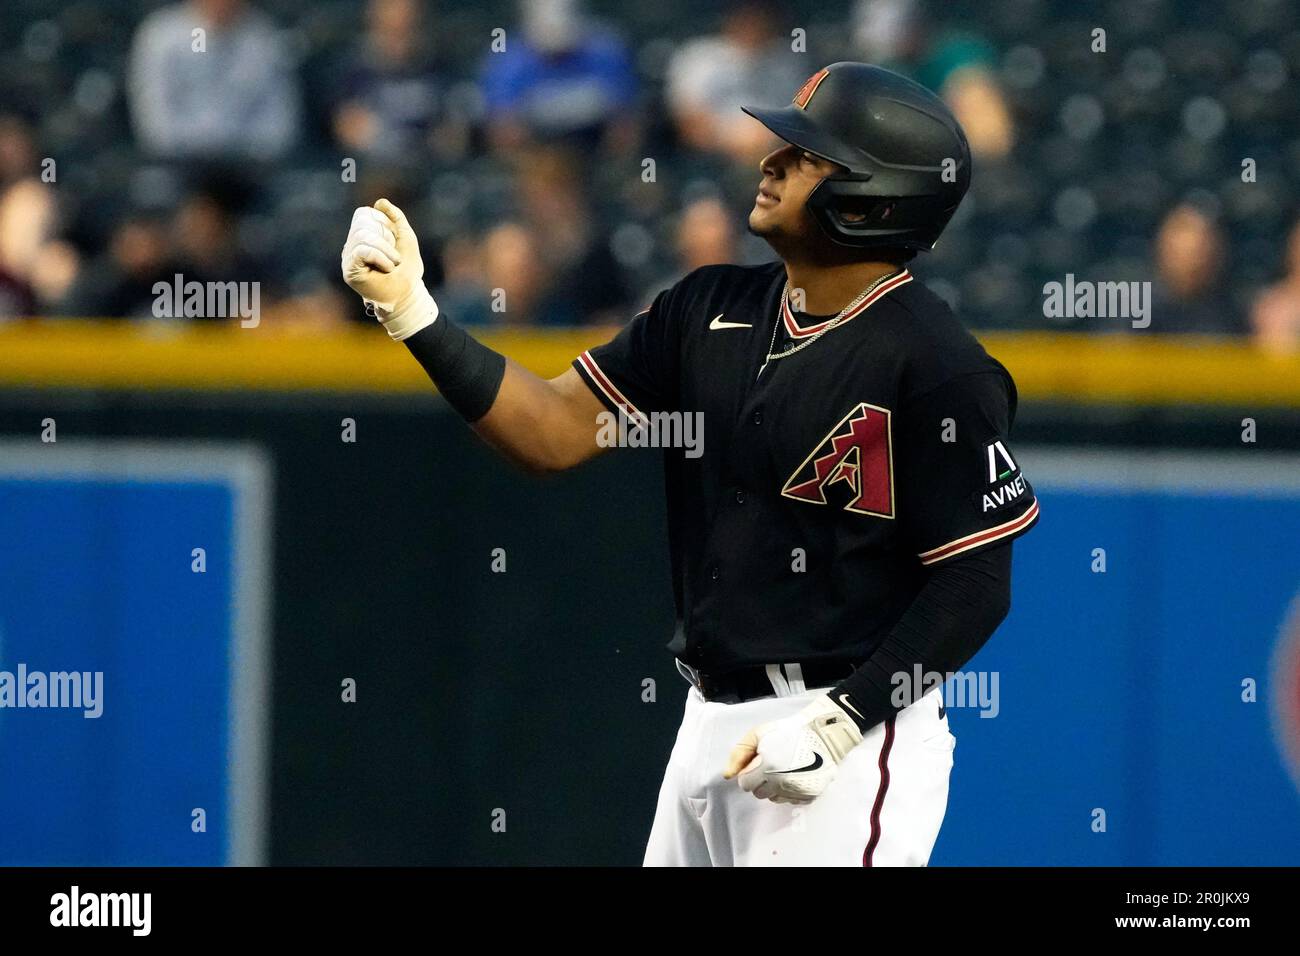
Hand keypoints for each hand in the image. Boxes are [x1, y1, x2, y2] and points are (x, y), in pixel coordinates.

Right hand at [340, 198, 436, 339]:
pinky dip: (380, 257)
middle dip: (385, 238)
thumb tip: (379, 202)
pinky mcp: (349, 270)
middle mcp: (351, 245)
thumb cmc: (407, 269)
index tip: (393, 243)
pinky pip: (362, 250)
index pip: (363, 214)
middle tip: (394, 258)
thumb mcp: (406, 237)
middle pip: (362, 223)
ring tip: (393, 264)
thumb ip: (395, 217)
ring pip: (362, 236)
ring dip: (386, 250)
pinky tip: (387, 268)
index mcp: (362, 235)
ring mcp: (348, 258)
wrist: (408, 294)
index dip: (382, 224)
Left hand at [722, 695, 863, 803]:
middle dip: (761, 781)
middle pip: (759, 793)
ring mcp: (796, 791)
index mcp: (767, 766)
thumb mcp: (758, 734)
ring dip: (775, 787)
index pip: (745, 784)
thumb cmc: (787, 731)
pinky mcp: (809, 796)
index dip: (749, 772)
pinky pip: (790, 800)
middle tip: (771, 765)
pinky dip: (789, 791)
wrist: (822, 734)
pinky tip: (795, 775)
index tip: (758, 763)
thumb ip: (739, 753)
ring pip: (774, 798)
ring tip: (784, 769)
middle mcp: (782, 782)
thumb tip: (728, 775)